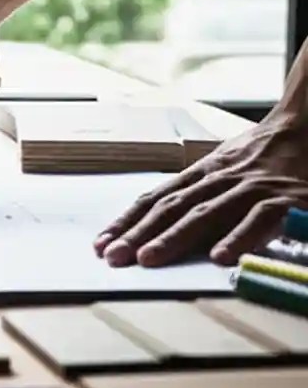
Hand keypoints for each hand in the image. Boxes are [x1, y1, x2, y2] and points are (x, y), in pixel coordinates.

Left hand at [96, 112, 307, 267]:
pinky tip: (219, 257)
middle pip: (170, 209)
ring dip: (175, 237)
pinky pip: (257, 220)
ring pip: (205, 214)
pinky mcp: (283, 199)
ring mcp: (248, 188)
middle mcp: (218, 179)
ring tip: (149, 259)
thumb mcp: (222, 168)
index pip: (155, 199)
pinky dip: (238, 238)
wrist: (307, 127)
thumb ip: (195, 193)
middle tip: (112, 258)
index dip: (127, 222)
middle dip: (138, 234)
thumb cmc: (261, 156)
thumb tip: (154, 218)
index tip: (101, 244)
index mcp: (200, 174)